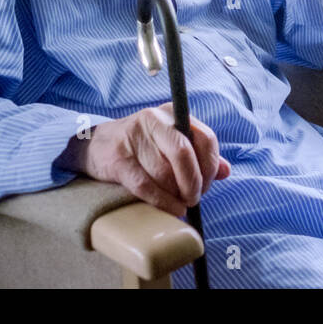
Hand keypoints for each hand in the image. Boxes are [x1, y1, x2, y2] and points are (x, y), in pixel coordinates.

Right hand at [60, 104, 230, 216]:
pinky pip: (146, 185)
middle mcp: (155, 120)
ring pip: (165, 172)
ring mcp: (134, 137)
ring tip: (180, 203)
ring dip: (176, 194)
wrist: (96, 145)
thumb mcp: (172, 143)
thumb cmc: (143, 146)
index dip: (210, 166)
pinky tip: (172, 208)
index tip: (207, 185)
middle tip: (194, 198)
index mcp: (174, 114)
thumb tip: (225, 171)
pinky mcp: (118, 159)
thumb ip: (199, 154)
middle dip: (194, 182)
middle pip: (184, 154)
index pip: (205, 137)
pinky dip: (163, 201)